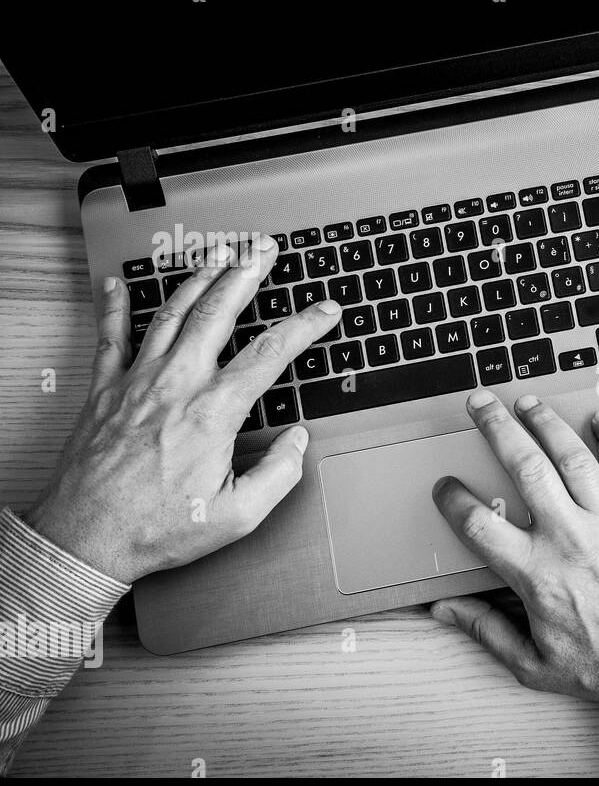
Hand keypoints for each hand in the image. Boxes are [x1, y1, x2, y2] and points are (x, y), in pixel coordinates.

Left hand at [26, 235, 341, 583]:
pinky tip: (116, 285)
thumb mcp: (239, 516)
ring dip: (197, 278)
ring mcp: (136, 383)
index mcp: (213, 413)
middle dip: (245, 273)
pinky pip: (110, 337)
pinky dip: (114, 306)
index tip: (324, 310)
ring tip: (217, 253)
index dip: (304, 326)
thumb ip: (280, 474)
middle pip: (217, 313)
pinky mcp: (104, 391)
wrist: (86, 538)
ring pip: (170, 314)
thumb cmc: (158, 529)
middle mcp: (175, 386)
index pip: (270, 354)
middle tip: (263, 248)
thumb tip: (298, 441)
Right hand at [430, 391, 598, 701]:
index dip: (453, 499)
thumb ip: (486, 631)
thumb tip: (444, 610)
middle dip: (496, 428)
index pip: (478, 523)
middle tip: (481, 404)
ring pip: (573, 455)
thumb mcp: (535, 664)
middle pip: (523, 466)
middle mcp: (569, 537)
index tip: (446, 487)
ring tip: (529, 403)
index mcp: (535, 572)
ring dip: (547, 423)